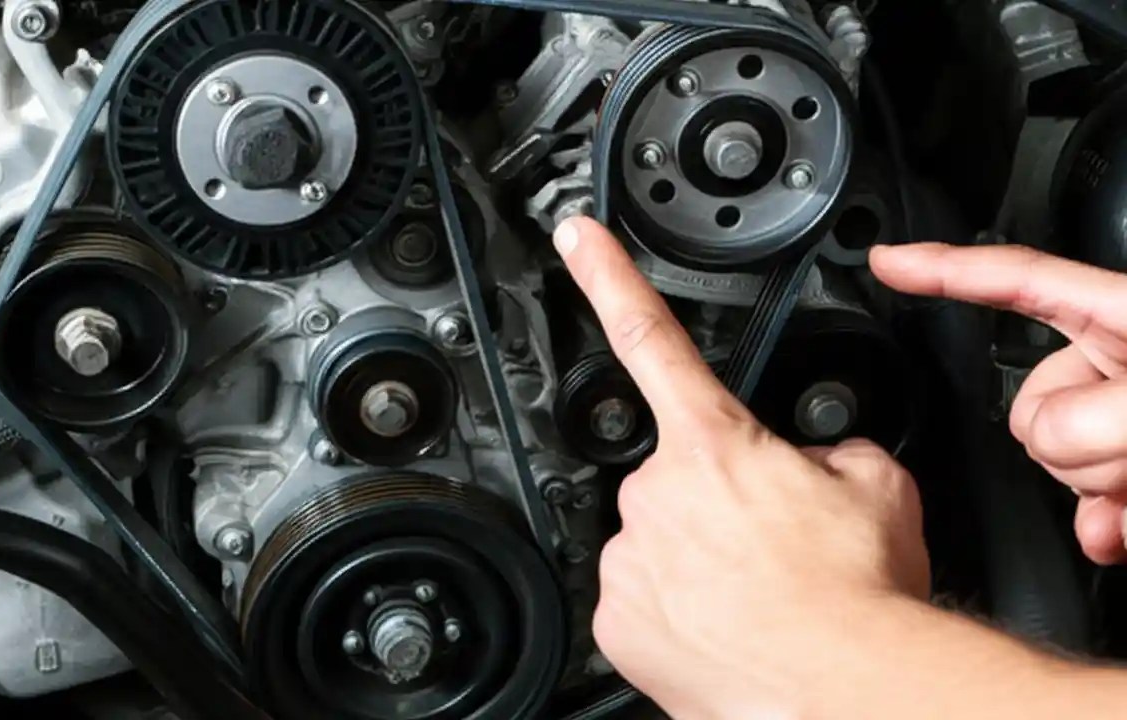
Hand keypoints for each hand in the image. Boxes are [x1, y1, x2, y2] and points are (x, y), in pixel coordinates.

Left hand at [554, 218, 929, 718]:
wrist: (847, 688)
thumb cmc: (861, 595)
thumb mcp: (876, 482)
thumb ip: (825, 448)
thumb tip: (809, 460)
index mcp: (713, 441)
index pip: (650, 335)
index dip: (607, 276)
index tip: (575, 236)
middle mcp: (656, 494)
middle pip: (676, 477)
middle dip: (715, 498)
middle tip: (769, 542)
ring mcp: (631, 560)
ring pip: (658, 541)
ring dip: (699, 557)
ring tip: (757, 592)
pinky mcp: (617, 621)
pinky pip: (641, 597)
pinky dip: (677, 607)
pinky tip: (726, 624)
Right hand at [871, 243, 1126, 564]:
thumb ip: (1089, 414)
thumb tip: (1046, 438)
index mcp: (1118, 315)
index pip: (1013, 280)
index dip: (940, 267)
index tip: (885, 261)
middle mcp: (1115, 364)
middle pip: (1030, 404)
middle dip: (1076, 443)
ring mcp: (1117, 421)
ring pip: (1053, 458)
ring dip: (1099, 481)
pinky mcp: (1124, 468)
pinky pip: (1081, 499)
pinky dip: (1100, 519)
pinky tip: (1124, 524)